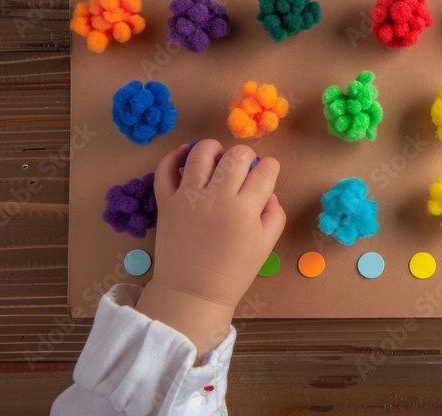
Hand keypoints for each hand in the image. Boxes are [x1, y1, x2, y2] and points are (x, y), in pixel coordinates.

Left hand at [135, 140, 286, 359]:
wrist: (193, 292)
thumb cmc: (233, 271)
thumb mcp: (266, 245)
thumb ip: (275, 213)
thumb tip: (267, 191)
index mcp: (246, 209)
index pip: (265, 171)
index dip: (270, 167)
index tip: (267, 172)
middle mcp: (218, 197)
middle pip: (237, 156)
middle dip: (246, 155)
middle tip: (244, 167)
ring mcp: (188, 197)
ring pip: (202, 154)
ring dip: (214, 148)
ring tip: (218, 156)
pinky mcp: (166, 201)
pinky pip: (166, 169)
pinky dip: (175, 156)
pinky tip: (187, 153)